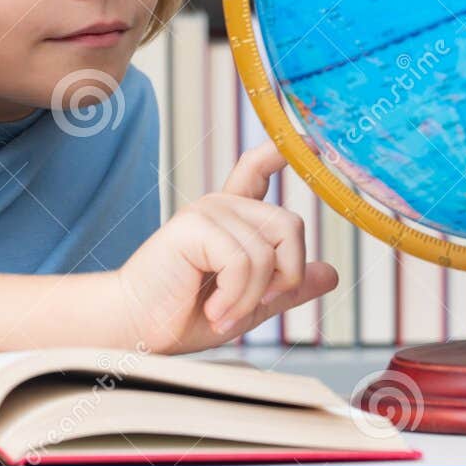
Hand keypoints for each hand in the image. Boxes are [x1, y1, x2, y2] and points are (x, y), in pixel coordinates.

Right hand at [110, 141, 338, 353]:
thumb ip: (287, 287)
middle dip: (285, 276)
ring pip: (269, 251)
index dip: (282, 150)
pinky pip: (244, 262)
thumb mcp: (250, 303)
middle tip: (252, 306)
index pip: (258, 168)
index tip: (310, 137)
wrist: (135, 328)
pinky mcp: (193, 226)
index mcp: (234, 217)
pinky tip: (214, 310)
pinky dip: (236, 298)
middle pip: (290, 225)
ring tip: (222, 313)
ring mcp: (207, 211)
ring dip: (252, 298)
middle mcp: (222, 205)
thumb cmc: (182, 315)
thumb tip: (331, 273)